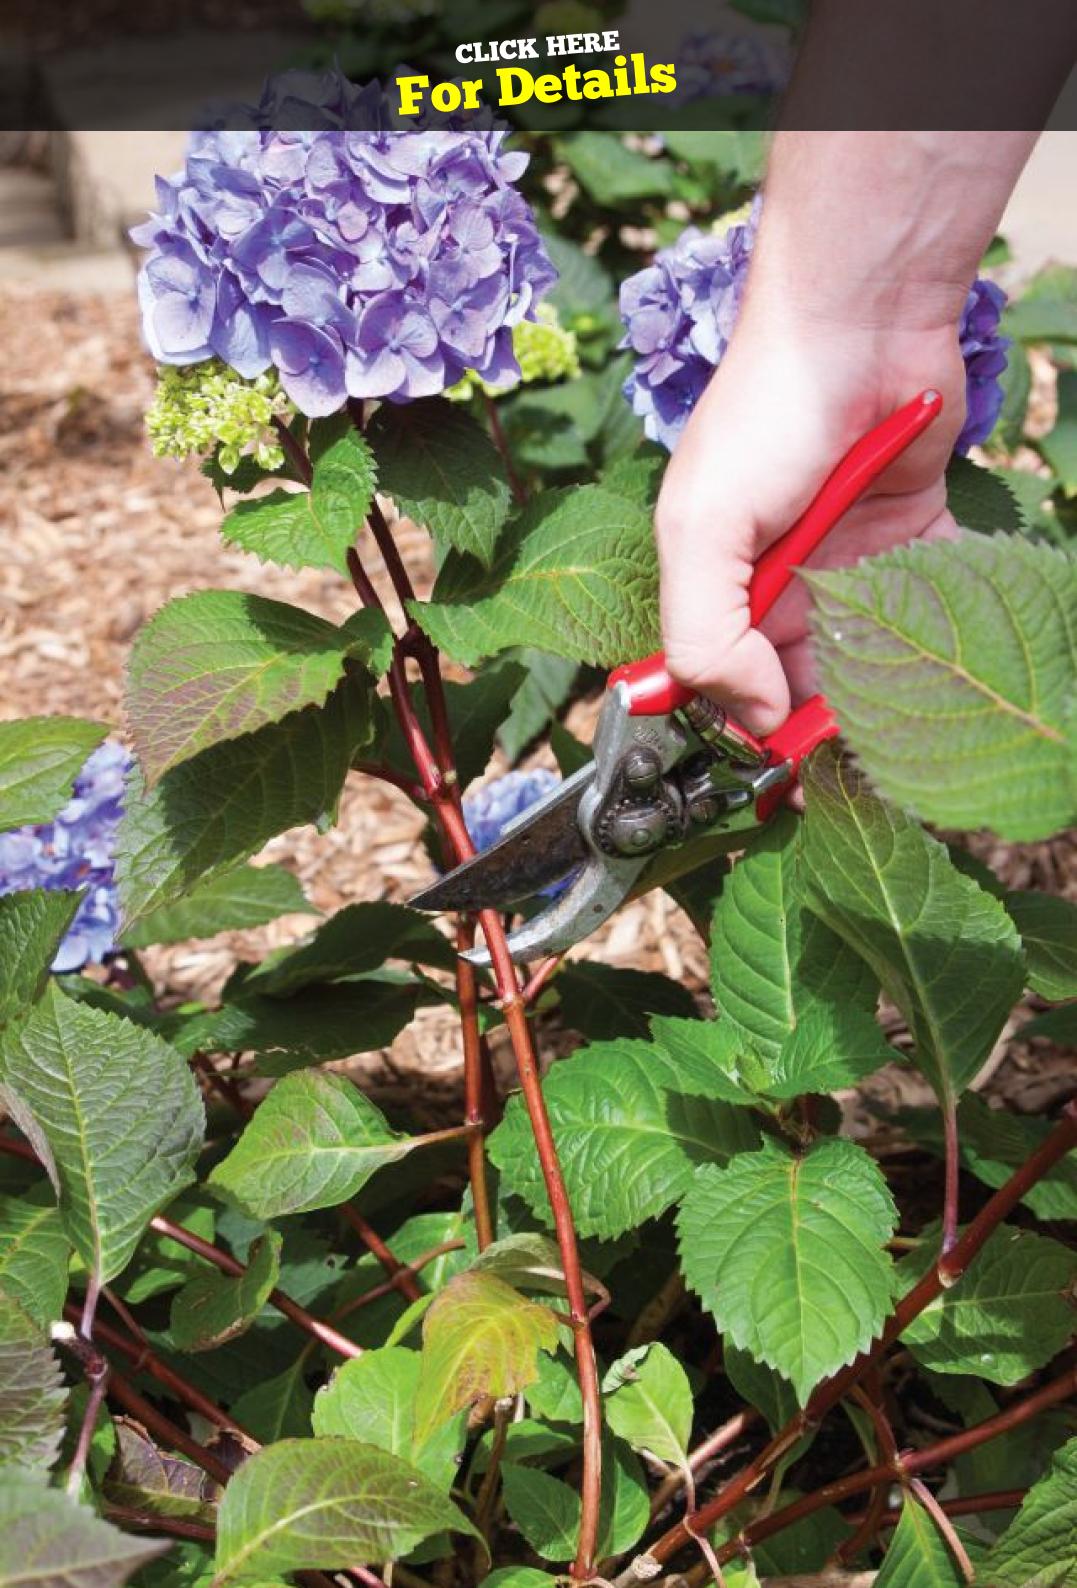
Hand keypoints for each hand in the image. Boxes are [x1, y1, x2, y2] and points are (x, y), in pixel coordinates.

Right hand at [654, 309, 966, 736]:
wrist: (860, 323)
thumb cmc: (764, 418)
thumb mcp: (701, 530)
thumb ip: (704, 633)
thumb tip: (751, 714)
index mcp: (717, 586)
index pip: (724, 684)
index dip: (749, 731)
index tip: (782, 777)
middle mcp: (781, 583)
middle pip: (799, 681)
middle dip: (825, 724)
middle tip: (856, 763)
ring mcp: (849, 564)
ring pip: (868, 655)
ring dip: (886, 691)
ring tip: (906, 725)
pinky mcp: (916, 538)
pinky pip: (932, 604)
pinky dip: (943, 633)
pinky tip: (952, 668)